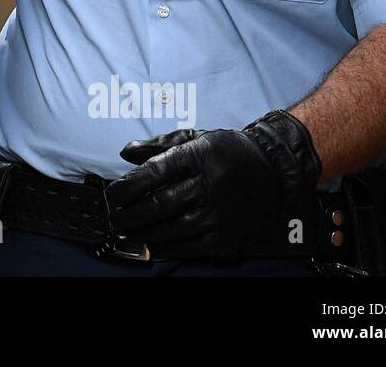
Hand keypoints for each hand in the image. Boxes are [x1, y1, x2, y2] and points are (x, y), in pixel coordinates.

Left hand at [105, 110, 321, 259]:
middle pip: (162, 203)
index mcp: (200, 155)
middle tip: (114, 218)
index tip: (112, 194)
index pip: (156, 171)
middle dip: (132, 213)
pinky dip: (169, 247)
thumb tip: (126, 152)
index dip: (130, 186)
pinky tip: (152, 245)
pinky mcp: (228, 233)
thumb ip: (159, 145)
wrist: (273, 169)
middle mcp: (211, 184)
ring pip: (175, 227)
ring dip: (145, 233)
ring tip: (126, 232)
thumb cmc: (227, 151)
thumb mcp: (196, 137)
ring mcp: (221, 212)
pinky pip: (193, 245)